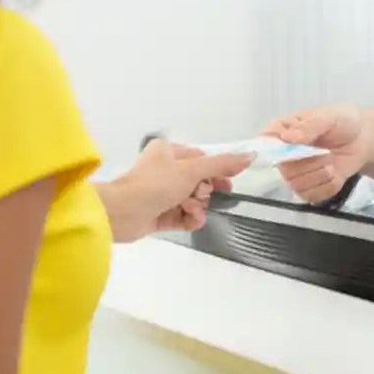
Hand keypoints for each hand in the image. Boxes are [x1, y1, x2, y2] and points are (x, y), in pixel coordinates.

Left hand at [103, 138, 251, 241]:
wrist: (122, 213)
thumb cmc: (155, 184)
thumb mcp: (192, 170)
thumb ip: (222, 164)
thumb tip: (251, 155)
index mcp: (167, 152)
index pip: (200, 158)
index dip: (215, 171)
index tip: (227, 183)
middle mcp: (163, 170)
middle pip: (198, 181)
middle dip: (204, 192)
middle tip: (201, 196)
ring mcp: (160, 194)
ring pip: (192, 200)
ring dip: (197, 207)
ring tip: (190, 209)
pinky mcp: (157, 214)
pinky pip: (182, 216)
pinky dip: (189, 219)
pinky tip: (191, 221)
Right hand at [261, 104, 369, 203]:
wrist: (362, 139)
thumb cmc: (342, 121)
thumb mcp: (328, 117)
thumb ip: (309, 126)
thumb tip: (288, 137)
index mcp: (281, 132)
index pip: (263, 144)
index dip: (271, 151)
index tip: (293, 151)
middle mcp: (283, 155)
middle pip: (283, 170)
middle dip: (309, 164)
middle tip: (327, 154)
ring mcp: (295, 174)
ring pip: (297, 185)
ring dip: (320, 175)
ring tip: (332, 162)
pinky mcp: (309, 189)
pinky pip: (312, 196)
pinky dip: (328, 186)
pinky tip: (335, 174)